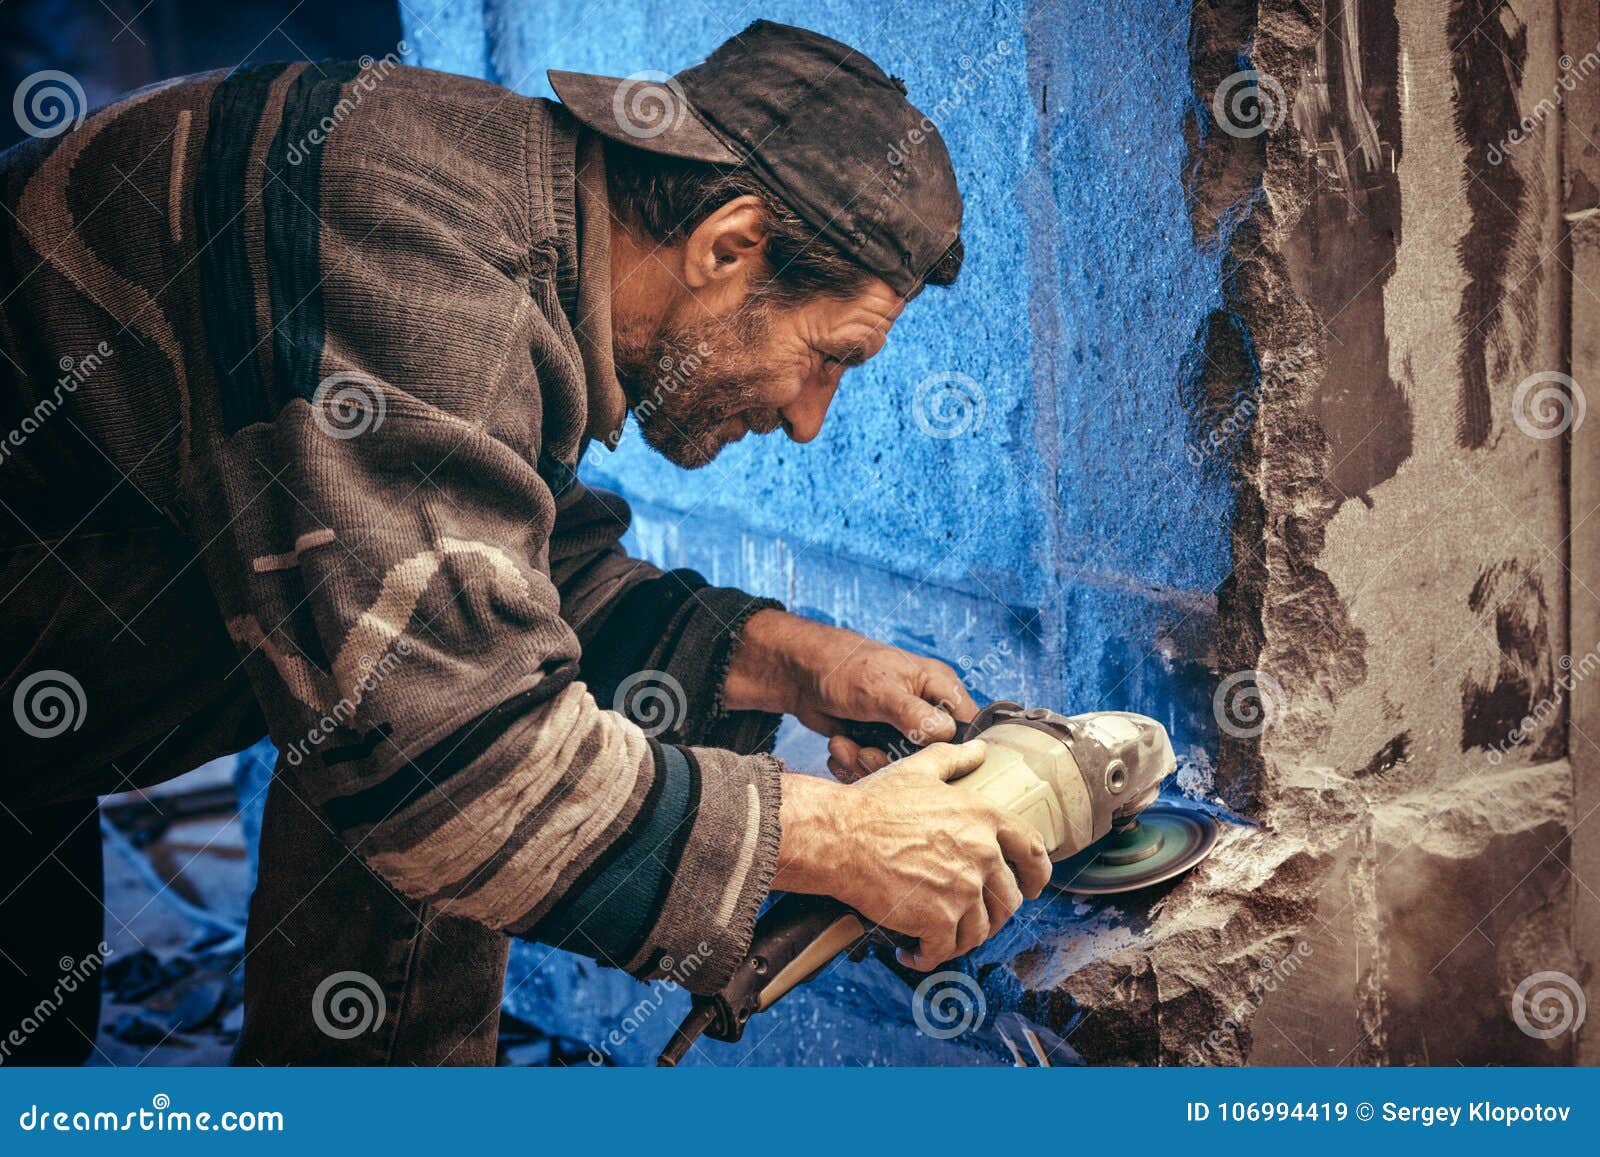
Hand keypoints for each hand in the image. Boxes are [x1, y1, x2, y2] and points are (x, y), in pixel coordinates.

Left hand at [724, 610, 978, 780]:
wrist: (799, 675)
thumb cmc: (844, 668)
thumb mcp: (882, 690)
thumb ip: (917, 716)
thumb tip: (947, 737)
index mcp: (939, 689)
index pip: (967, 727)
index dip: (953, 749)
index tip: (921, 759)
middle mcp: (925, 711)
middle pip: (932, 759)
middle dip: (895, 763)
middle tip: (866, 752)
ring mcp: (901, 731)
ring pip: (901, 771)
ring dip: (867, 763)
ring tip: (844, 744)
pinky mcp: (878, 745)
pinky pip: (875, 771)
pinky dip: (853, 764)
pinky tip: (838, 745)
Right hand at [773, 741, 1052, 969]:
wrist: (840, 836)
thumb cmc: (874, 804)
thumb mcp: (919, 771)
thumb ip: (954, 760)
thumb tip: (979, 750)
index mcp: (984, 818)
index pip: (1032, 850)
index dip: (1038, 873)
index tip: (1034, 887)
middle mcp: (982, 855)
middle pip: (1009, 898)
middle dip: (994, 912)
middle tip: (972, 917)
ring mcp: (963, 890)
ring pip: (980, 930)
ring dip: (962, 938)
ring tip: (940, 937)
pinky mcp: (939, 920)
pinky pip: (945, 950)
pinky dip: (928, 957)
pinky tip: (912, 953)